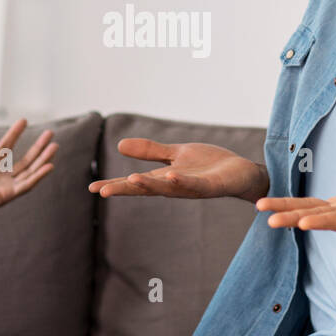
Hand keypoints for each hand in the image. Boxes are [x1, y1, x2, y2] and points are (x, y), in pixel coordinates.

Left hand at [0, 115, 56, 232]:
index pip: (6, 147)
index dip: (15, 134)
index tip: (24, 120)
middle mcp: (0, 177)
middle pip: (25, 160)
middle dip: (38, 147)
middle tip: (50, 133)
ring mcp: (5, 187)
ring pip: (30, 171)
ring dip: (43, 159)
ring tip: (55, 146)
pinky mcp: (8, 195)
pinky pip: (28, 185)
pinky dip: (39, 175)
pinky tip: (50, 165)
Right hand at [89, 138, 268, 202]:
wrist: (242, 173)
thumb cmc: (210, 166)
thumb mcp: (176, 154)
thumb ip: (150, 152)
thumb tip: (119, 145)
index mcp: (165, 178)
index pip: (136, 182)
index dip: (115, 185)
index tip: (92, 188)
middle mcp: (175, 186)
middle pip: (146, 188)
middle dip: (124, 188)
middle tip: (102, 190)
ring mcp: (192, 187)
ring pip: (167, 188)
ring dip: (150, 185)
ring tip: (131, 180)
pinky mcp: (211, 186)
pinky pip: (194, 184)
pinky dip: (182, 181)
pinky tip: (171, 176)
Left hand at [256, 169, 335, 229]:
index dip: (323, 221)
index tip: (303, 223)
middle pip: (318, 218)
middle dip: (293, 219)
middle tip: (268, 221)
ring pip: (310, 211)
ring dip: (285, 211)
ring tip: (260, 208)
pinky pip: (312, 205)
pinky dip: (293, 204)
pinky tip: (274, 205)